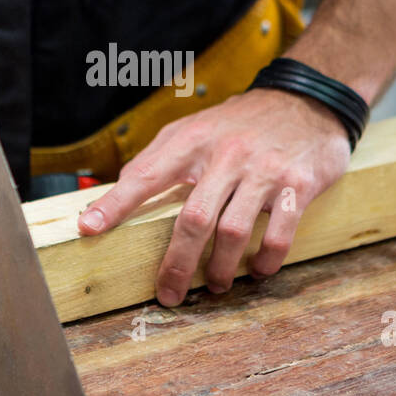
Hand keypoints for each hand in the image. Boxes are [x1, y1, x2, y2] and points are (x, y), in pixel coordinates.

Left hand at [77, 89, 351, 305]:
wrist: (306, 101)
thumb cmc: (240, 123)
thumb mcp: (193, 128)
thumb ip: (157, 158)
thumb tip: (116, 193)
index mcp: (194, 141)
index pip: (147, 174)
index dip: (116, 203)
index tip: (89, 228)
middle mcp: (227, 155)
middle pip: (193, 219)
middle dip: (177, 264)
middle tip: (170, 293)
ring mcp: (264, 171)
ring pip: (233, 232)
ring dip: (221, 269)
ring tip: (216, 285)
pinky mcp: (297, 185)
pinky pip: (279, 234)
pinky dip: (266, 261)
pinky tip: (257, 270)